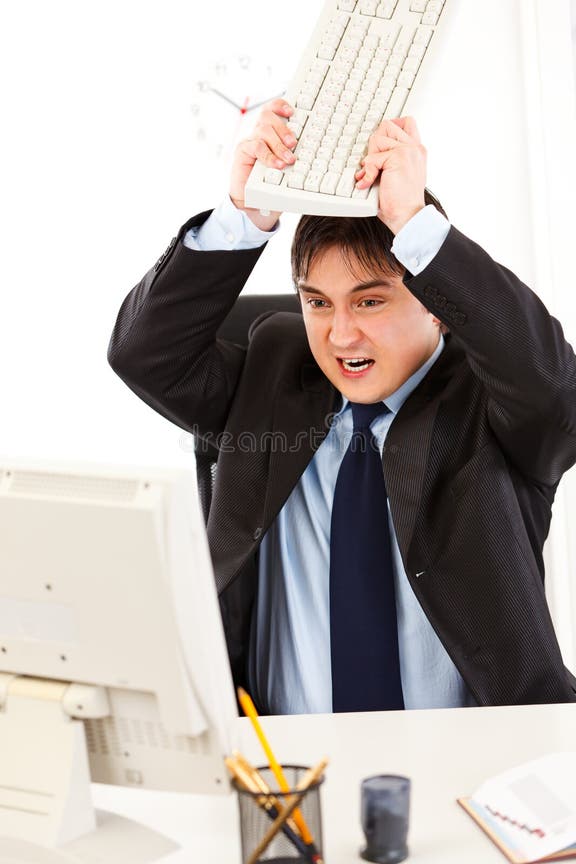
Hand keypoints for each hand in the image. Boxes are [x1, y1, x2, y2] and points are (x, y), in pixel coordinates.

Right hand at [229, 98, 296, 230]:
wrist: (250, 200)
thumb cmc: (270, 183)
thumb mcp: (286, 165)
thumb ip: (294, 154)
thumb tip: (312, 151)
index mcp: (269, 132)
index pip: (272, 110)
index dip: (281, 106)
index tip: (292, 112)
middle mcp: (258, 134)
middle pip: (267, 116)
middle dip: (283, 128)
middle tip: (294, 143)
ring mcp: (249, 142)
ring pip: (263, 130)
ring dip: (279, 144)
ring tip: (288, 158)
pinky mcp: (242, 152)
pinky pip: (256, 146)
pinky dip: (269, 155)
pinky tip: (278, 165)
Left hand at [354, 116, 426, 234]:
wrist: (408, 216)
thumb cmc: (401, 202)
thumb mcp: (396, 176)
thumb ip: (389, 160)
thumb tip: (368, 157)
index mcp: (417, 150)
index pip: (405, 122)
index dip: (387, 130)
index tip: (377, 148)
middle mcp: (415, 147)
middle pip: (388, 125)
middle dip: (374, 144)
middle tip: (374, 165)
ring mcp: (408, 150)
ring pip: (378, 138)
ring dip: (370, 159)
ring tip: (372, 175)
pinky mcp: (399, 157)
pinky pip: (373, 158)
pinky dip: (367, 173)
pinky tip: (368, 184)